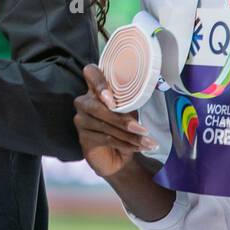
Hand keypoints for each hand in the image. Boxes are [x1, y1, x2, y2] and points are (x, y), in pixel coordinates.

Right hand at [73, 64, 158, 178]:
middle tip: (142, 129)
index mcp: (95, 89)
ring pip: (105, 126)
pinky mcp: (83, 137)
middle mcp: (84, 102)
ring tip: (148, 142)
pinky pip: (106, 139)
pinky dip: (126, 144)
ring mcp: (81, 120)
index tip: (111, 99)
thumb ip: (128, 102)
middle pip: (97, 107)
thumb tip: (139, 97)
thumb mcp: (129, 112)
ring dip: (130, 136)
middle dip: (121, 120)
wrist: (117, 156)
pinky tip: (140, 147)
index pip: (90, 73)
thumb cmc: (123, 129)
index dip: (98, 82)